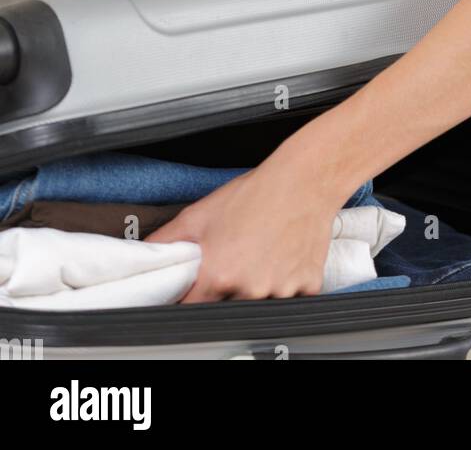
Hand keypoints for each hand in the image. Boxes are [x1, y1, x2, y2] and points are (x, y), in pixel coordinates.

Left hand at [142, 139, 341, 302]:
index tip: (194, 290)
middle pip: (227, 308)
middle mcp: (249, 289)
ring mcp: (281, 291)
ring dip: (257, 287)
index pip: (192, 309)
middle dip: (225, 291)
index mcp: (218, 275)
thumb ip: (166, 240)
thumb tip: (143, 255)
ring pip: (260, 303)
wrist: (304, 180)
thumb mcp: (201, 213)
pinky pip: (290, 297)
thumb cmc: (255, 193)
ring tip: (261, 255)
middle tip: (235, 261)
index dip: (190, 299)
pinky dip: (286, 282)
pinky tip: (283, 256)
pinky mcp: (308, 287)